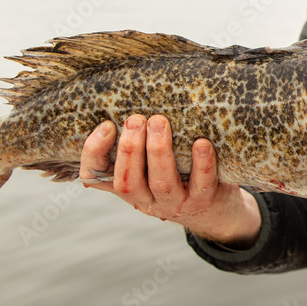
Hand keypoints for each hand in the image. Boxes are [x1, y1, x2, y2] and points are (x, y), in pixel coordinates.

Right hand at [79, 114, 261, 246]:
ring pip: (162, 183)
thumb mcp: (148, 165)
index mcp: (127, 186)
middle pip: (128, 181)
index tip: (106, 126)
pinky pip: (202, 184)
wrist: (213, 209)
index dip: (94, 152)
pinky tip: (201, 143)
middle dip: (129, 149)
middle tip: (135, 120)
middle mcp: (146, 199)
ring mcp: (175, 203)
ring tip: (159, 122)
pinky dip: (202, 163)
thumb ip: (137, 141)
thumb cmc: (176, 175)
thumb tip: (126, 96)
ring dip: (158, 151)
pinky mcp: (203, 201)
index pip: (94, 175)